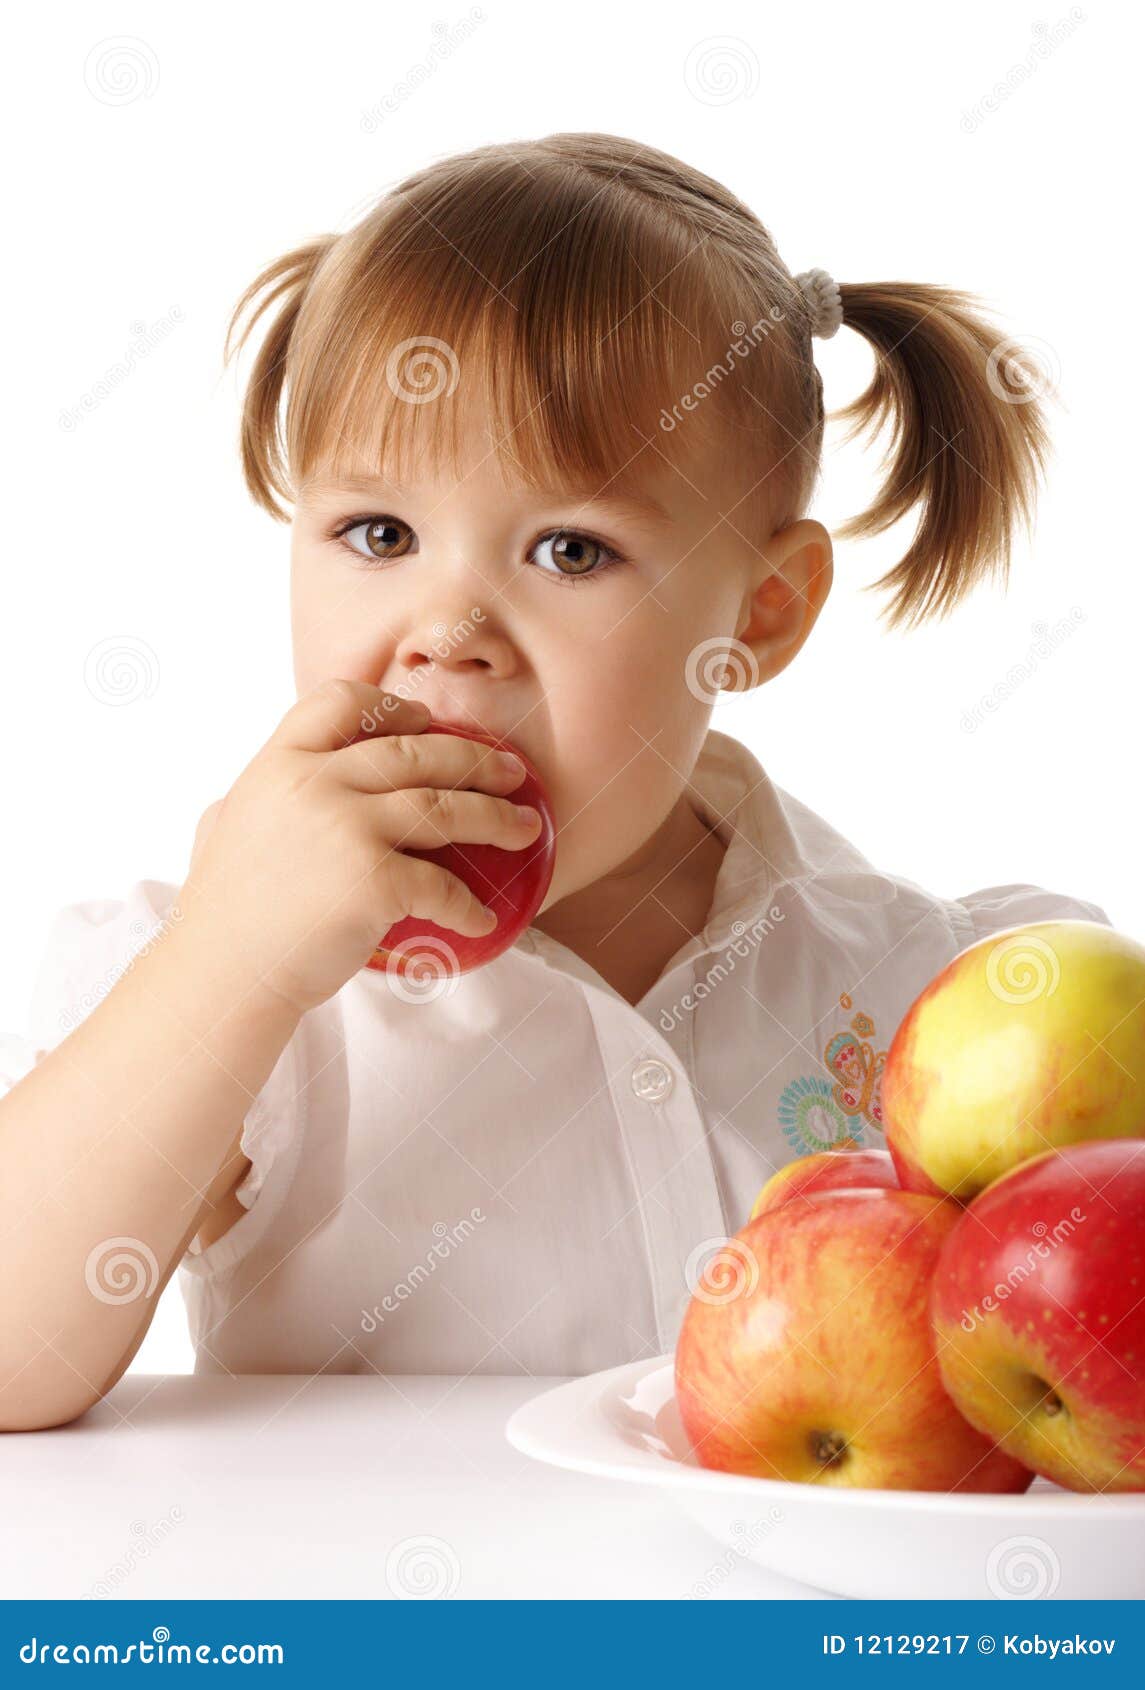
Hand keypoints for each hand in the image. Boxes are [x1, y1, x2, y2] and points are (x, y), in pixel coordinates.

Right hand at [177, 680, 539, 1015]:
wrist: (220, 976)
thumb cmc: (225, 914)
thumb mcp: (226, 825)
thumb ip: (266, 794)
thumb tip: (291, 781)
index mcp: (278, 763)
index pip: (340, 701)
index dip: (393, 708)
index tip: (428, 721)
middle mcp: (314, 783)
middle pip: (415, 752)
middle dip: (474, 759)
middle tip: (512, 771)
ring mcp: (347, 829)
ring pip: (444, 808)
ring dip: (496, 817)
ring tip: (526, 827)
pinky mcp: (373, 882)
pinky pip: (442, 886)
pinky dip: (469, 904)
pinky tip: (483, 916)